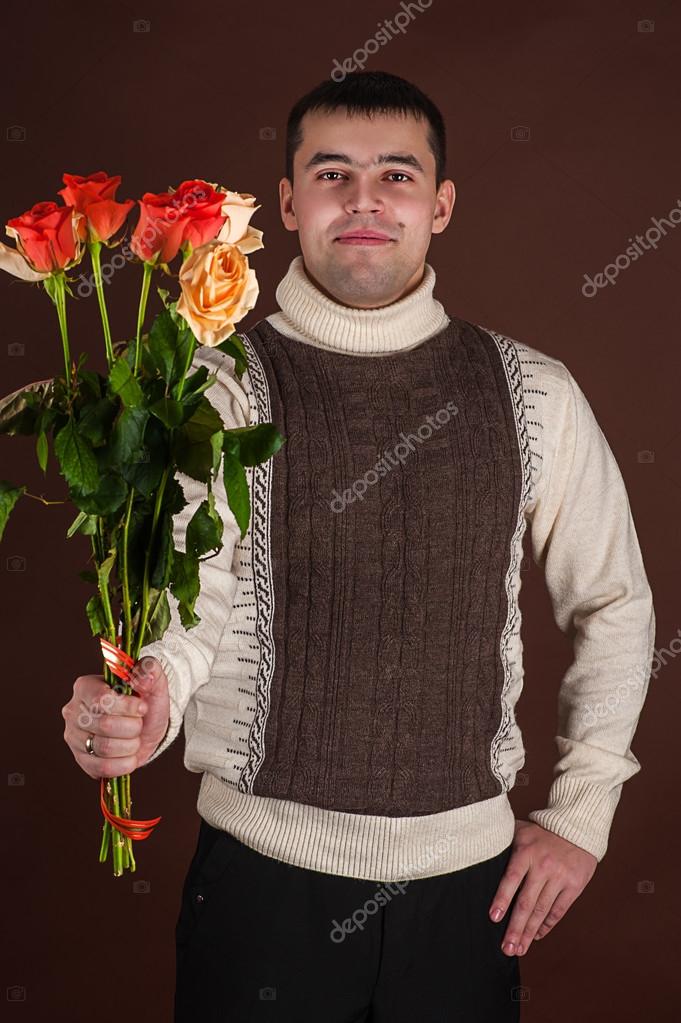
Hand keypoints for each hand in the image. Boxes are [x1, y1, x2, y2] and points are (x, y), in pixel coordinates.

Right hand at [61, 655, 169, 778]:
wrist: (146, 727)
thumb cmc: (144, 701)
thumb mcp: (153, 682)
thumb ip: (150, 669)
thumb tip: (141, 675)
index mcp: (86, 686)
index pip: (102, 699)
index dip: (127, 707)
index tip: (142, 707)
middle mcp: (73, 711)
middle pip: (105, 725)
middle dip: (132, 727)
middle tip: (139, 724)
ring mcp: (74, 737)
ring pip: (104, 748)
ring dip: (130, 745)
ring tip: (134, 738)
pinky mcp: (81, 759)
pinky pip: (101, 768)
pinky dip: (124, 764)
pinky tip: (130, 755)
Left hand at [489, 819, 597, 955]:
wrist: (576, 828)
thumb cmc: (541, 831)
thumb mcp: (520, 830)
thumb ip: (503, 842)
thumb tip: (477, 851)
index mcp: (526, 851)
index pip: (511, 878)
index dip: (502, 899)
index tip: (494, 918)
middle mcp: (543, 866)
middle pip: (526, 902)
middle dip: (515, 928)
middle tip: (506, 948)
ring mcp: (560, 877)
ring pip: (542, 910)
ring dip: (529, 932)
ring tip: (519, 948)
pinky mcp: (574, 886)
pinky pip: (558, 910)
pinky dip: (547, 925)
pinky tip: (537, 935)